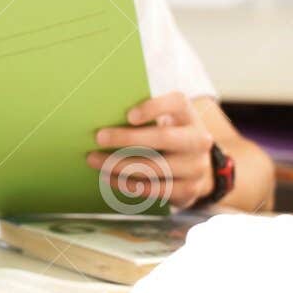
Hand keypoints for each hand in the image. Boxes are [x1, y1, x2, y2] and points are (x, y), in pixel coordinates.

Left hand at [87, 92, 214, 210]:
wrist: (196, 168)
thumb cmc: (166, 136)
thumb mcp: (163, 121)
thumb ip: (142, 118)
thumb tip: (100, 117)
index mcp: (188, 115)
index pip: (177, 103)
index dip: (154, 108)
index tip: (129, 116)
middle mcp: (198, 139)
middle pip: (163, 137)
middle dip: (128, 138)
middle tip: (99, 137)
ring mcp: (196, 166)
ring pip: (154, 166)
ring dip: (120, 164)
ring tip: (95, 160)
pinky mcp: (189, 189)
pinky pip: (153, 188)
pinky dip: (127, 183)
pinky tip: (108, 177)